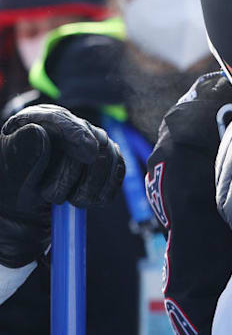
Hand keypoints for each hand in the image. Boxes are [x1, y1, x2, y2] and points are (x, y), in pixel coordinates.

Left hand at [0, 105, 124, 266]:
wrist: (24, 215)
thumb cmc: (12, 191)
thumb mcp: (9, 174)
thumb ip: (23, 153)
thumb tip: (41, 132)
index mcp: (37, 121)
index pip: (59, 119)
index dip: (76, 133)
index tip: (88, 153)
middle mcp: (67, 126)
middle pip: (89, 140)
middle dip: (75, 175)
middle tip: (53, 197)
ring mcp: (91, 142)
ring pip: (108, 157)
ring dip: (90, 187)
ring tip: (69, 201)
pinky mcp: (106, 160)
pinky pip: (118, 170)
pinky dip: (107, 189)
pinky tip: (90, 201)